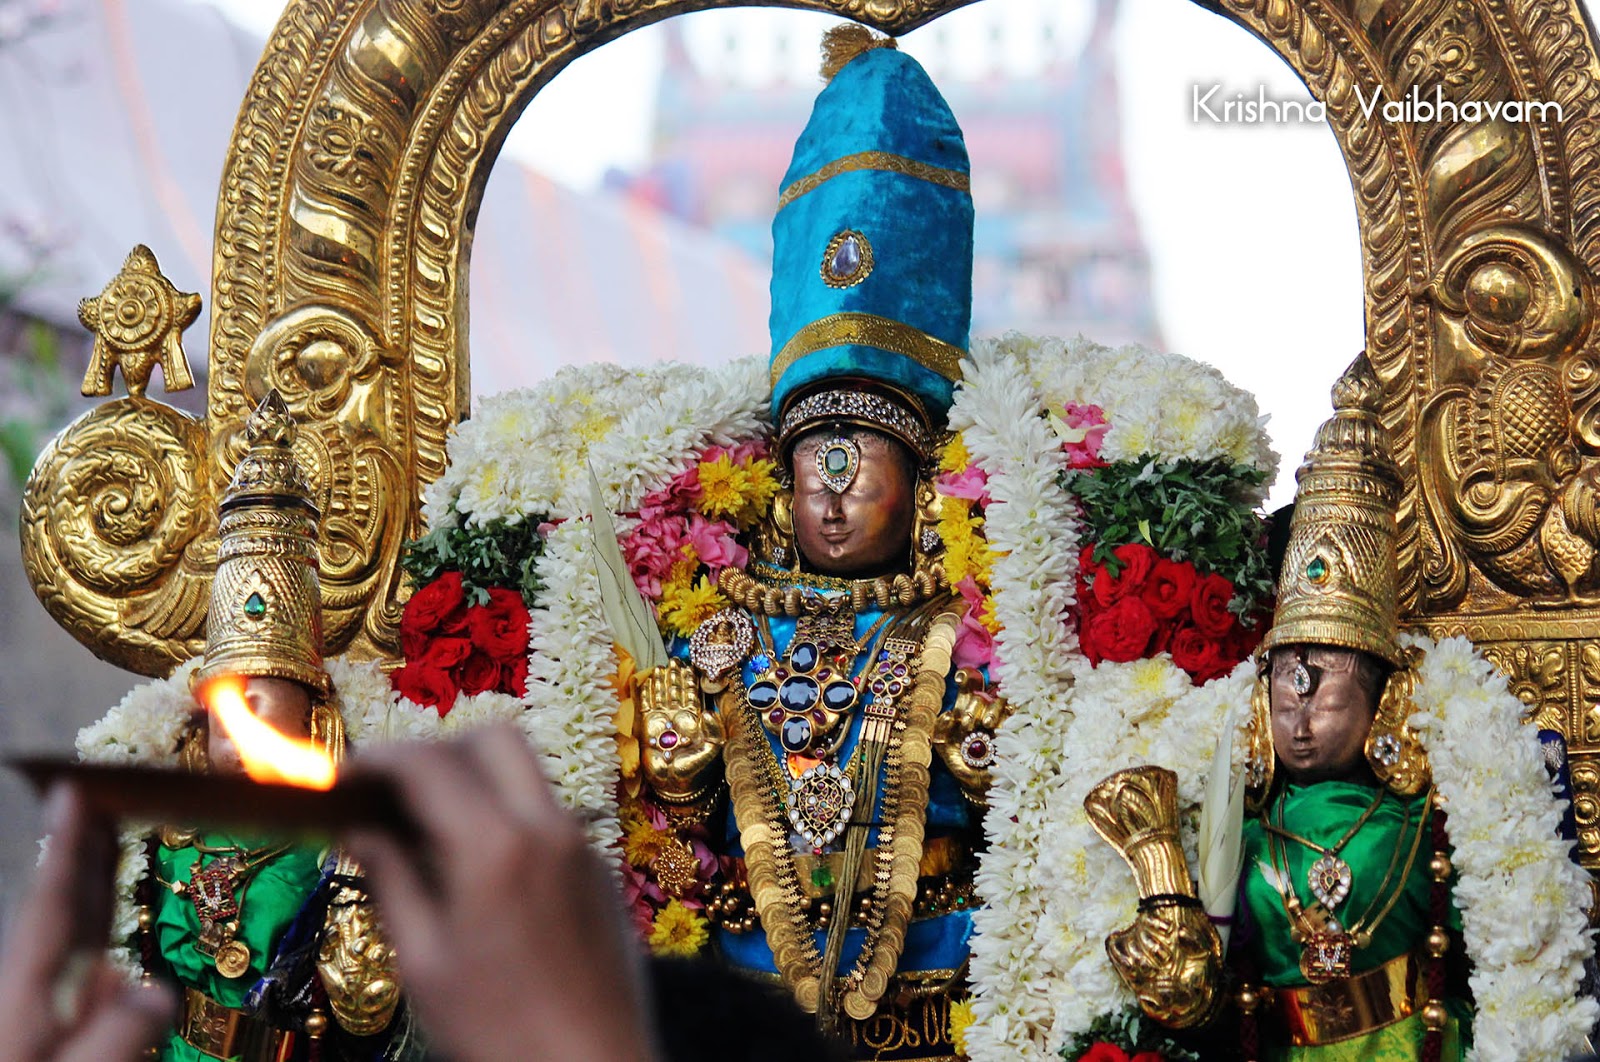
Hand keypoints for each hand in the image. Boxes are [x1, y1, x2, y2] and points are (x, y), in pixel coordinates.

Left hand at [0, 786, 173, 1061]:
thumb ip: (115, 1038)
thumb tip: (160, 991)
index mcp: (27, 998)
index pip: (51, 905)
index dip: (65, 846)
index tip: (70, 791)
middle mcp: (29, 997)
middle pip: (62, 913)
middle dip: (82, 853)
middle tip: (99, 797)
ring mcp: (33, 1017)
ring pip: (74, 951)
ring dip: (92, 898)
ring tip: (107, 848)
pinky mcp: (42, 1036)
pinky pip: (85, 988)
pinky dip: (100, 960)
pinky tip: (118, 975)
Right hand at [345, 728, 660, 1061]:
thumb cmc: (498, 1033)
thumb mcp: (425, 964)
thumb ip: (392, 882)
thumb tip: (360, 830)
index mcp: (496, 848)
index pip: (432, 764)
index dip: (382, 758)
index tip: (348, 773)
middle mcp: (549, 829)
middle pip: (495, 738)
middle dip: (441, 749)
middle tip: (396, 791)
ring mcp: (583, 846)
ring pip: (529, 771)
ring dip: (479, 776)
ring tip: (431, 829)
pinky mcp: (600, 870)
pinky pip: (550, 812)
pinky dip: (510, 811)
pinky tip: (477, 863)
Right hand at [638, 661, 723, 801]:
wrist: (674, 784)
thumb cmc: (696, 769)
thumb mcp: (712, 750)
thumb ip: (714, 731)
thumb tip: (708, 712)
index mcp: (693, 720)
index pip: (691, 695)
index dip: (689, 681)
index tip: (688, 667)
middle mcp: (677, 718)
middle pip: (675, 692)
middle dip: (674, 676)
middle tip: (673, 660)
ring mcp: (662, 722)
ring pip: (661, 696)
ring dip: (660, 682)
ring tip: (660, 667)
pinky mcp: (647, 728)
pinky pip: (645, 707)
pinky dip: (645, 694)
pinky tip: (645, 682)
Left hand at [932, 669, 1009, 797]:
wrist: (982, 785)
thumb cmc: (962, 763)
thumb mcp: (946, 750)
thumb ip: (941, 731)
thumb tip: (948, 714)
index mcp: (965, 708)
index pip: (968, 683)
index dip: (966, 676)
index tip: (960, 678)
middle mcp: (984, 709)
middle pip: (980, 694)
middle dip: (972, 707)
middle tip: (967, 724)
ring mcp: (1001, 716)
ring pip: (998, 700)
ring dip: (991, 710)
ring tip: (986, 725)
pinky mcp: (1015, 726)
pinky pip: (1015, 713)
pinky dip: (1009, 714)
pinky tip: (1004, 721)